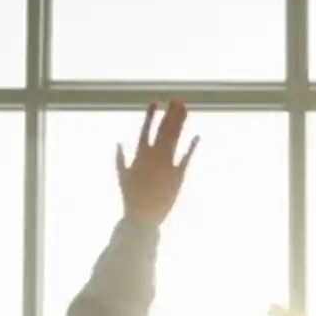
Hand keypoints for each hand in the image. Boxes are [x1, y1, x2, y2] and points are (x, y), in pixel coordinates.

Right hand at [116, 99, 199, 225]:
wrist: (143, 215)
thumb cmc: (131, 197)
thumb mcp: (123, 176)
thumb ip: (120, 159)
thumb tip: (118, 144)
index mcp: (140, 154)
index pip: (146, 129)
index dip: (151, 115)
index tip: (156, 102)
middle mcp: (153, 155)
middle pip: (164, 129)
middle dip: (171, 113)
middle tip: (178, 99)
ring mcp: (166, 164)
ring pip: (174, 138)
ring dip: (180, 122)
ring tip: (185, 109)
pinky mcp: (178, 175)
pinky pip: (186, 158)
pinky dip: (191, 147)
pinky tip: (196, 136)